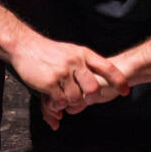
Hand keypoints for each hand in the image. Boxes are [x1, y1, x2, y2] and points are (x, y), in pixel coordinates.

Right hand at [10, 35, 129, 123]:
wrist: (25, 46)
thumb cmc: (48, 52)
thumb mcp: (71, 51)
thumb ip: (84, 63)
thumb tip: (99, 77)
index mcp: (84, 54)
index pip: (108, 68)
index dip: (119, 81)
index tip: (126, 91)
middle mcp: (76, 62)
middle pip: (93, 89)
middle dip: (91, 99)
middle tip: (85, 101)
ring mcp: (63, 72)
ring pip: (76, 98)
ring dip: (70, 104)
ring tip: (63, 99)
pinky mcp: (50, 82)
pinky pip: (61, 101)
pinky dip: (58, 105)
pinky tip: (53, 100)